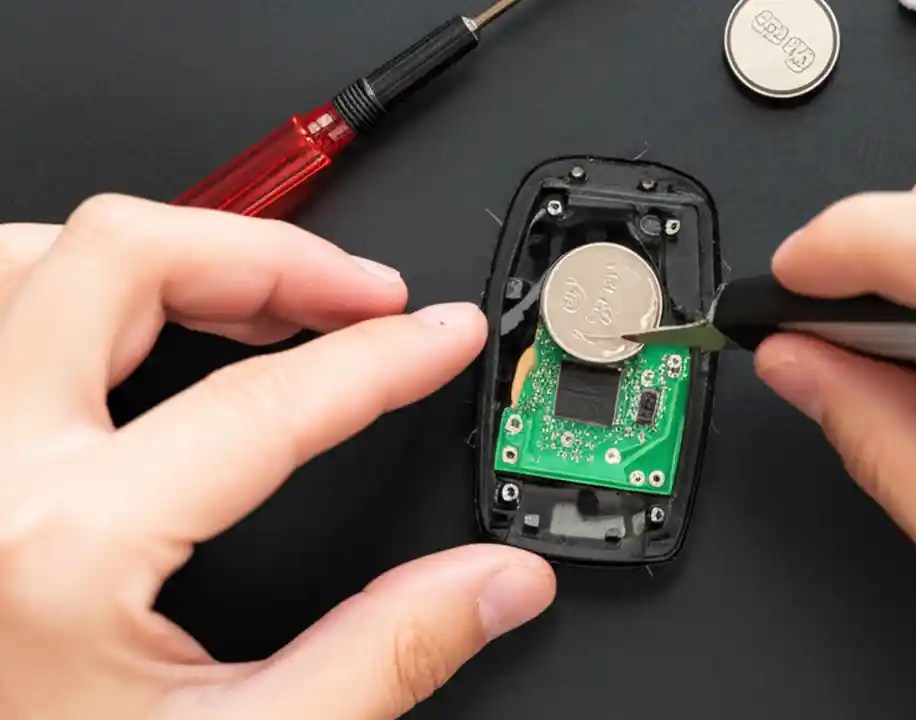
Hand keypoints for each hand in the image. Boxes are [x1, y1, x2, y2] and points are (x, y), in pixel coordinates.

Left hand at [0, 196, 554, 718]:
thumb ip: (384, 657)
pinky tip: (138, 328)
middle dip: (268, 256)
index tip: (438, 337)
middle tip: (357, 294)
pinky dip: (73, 288)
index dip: (381, 359)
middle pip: (124, 260)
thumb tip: (495, 587)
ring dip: (161, 255)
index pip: (265, 402)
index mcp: (60, 548)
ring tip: (257, 291)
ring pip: (31, 260)